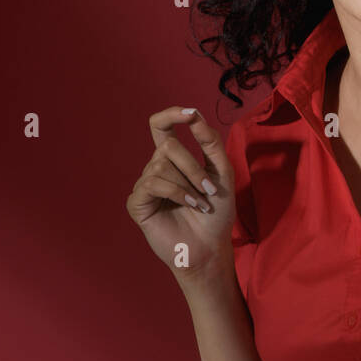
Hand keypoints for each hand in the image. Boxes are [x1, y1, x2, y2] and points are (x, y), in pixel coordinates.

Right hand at [125, 106, 236, 285]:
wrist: (211, 246)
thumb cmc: (217, 212)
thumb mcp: (222, 172)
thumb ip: (210, 143)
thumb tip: (195, 115)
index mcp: (174, 157)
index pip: (161, 126)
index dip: (171, 114)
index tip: (190, 114)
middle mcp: (156, 167)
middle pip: (168, 147)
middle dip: (193, 166)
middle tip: (210, 190)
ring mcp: (145, 184)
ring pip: (161, 165)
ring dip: (188, 184)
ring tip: (201, 203)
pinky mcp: (137, 203)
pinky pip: (153, 183)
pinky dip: (176, 192)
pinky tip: (189, 205)